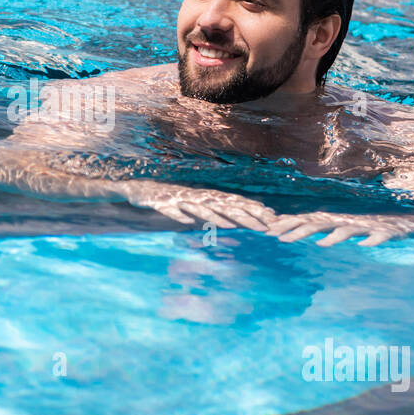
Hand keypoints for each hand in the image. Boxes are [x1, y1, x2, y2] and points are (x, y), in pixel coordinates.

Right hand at [118, 180, 281, 231]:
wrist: (141, 189)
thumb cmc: (172, 200)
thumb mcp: (197, 207)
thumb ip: (215, 213)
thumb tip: (238, 220)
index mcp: (208, 197)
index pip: (236, 202)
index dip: (254, 209)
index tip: (273, 218)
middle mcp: (197, 196)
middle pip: (224, 205)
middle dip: (244, 215)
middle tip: (262, 225)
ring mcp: (179, 199)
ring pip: (200, 207)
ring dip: (214, 216)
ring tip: (230, 224)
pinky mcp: (160, 202)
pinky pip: (170, 209)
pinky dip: (179, 215)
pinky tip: (187, 222)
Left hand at [266, 211, 413, 246]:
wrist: (405, 223)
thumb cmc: (368, 228)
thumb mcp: (342, 230)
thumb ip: (322, 232)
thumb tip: (297, 236)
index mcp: (335, 220)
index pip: (307, 220)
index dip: (288, 225)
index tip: (267, 232)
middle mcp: (347, 220)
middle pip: (320, 223)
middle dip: (300, 230)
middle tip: (281, 239)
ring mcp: (367, 225)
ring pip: (348, 229)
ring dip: (335, 236)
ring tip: (321, 244)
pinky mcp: (386, 232)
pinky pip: (379, 236)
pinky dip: (372, 240)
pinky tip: (365, 245)